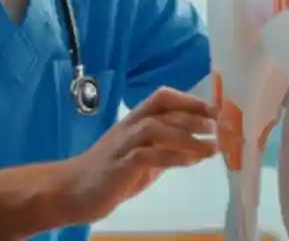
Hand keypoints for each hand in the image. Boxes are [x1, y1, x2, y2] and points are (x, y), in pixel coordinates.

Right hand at [52, 86, 218, 225]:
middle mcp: (129, 127)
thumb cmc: (106, 174)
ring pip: (157, 128)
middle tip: (218, 127)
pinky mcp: (119, 166)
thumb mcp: (141, 158)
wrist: (70, 190)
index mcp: (134, 121)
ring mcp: (123, 145)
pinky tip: (190, 162)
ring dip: (187, 135)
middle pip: (163, 110)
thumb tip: (195, 147)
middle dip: (194, 116)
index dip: (189, 100)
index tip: (214, 109)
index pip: (162, 97)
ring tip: (211, 146)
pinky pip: (148, 156)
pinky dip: (172, 157)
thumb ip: (164, 150)